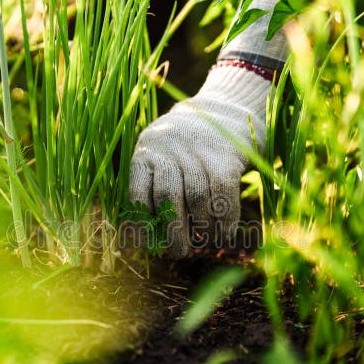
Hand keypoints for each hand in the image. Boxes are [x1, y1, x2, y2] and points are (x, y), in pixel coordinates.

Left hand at [128, 64, 271, 256]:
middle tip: (179, 252)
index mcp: (146, 151)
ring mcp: (198, 148)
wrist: (224, 111)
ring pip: (196, 197)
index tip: (144, 248)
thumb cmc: (186, 149)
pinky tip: (223, 235)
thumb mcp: (162, 157)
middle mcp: (168, 147)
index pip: (137, 192)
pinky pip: (223, 194)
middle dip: (173, 231)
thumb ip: (151, 190)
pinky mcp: (225, 154)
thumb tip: (139, 241)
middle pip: (167, 196)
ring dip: (201, 228)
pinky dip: (224, 220)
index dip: (139, 224)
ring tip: (203, 243)